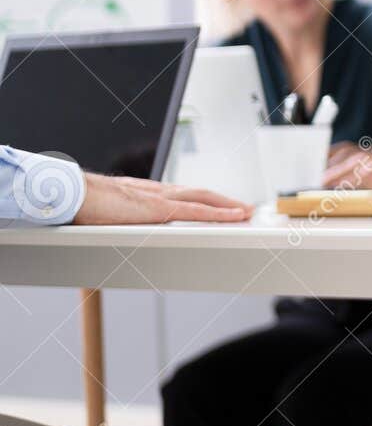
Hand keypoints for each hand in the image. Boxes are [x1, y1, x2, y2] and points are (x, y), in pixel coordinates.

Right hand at [75, 175, 252, 224]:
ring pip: (204, 199)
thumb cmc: (83, 205)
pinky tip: (234, 216)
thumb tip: (123, 235)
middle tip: (245, 209)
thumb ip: (123, 222)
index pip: (183, 195)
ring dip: (228, 206)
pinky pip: (197, 210)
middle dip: (224, 202)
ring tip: (246, 212)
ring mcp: (159, 197)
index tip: (219, 206)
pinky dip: (218, 213)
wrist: (70, 194)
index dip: (204, 201)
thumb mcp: (109, 214)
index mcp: (146, 193)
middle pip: (200, 194)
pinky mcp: (159, 208)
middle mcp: (157, 191)